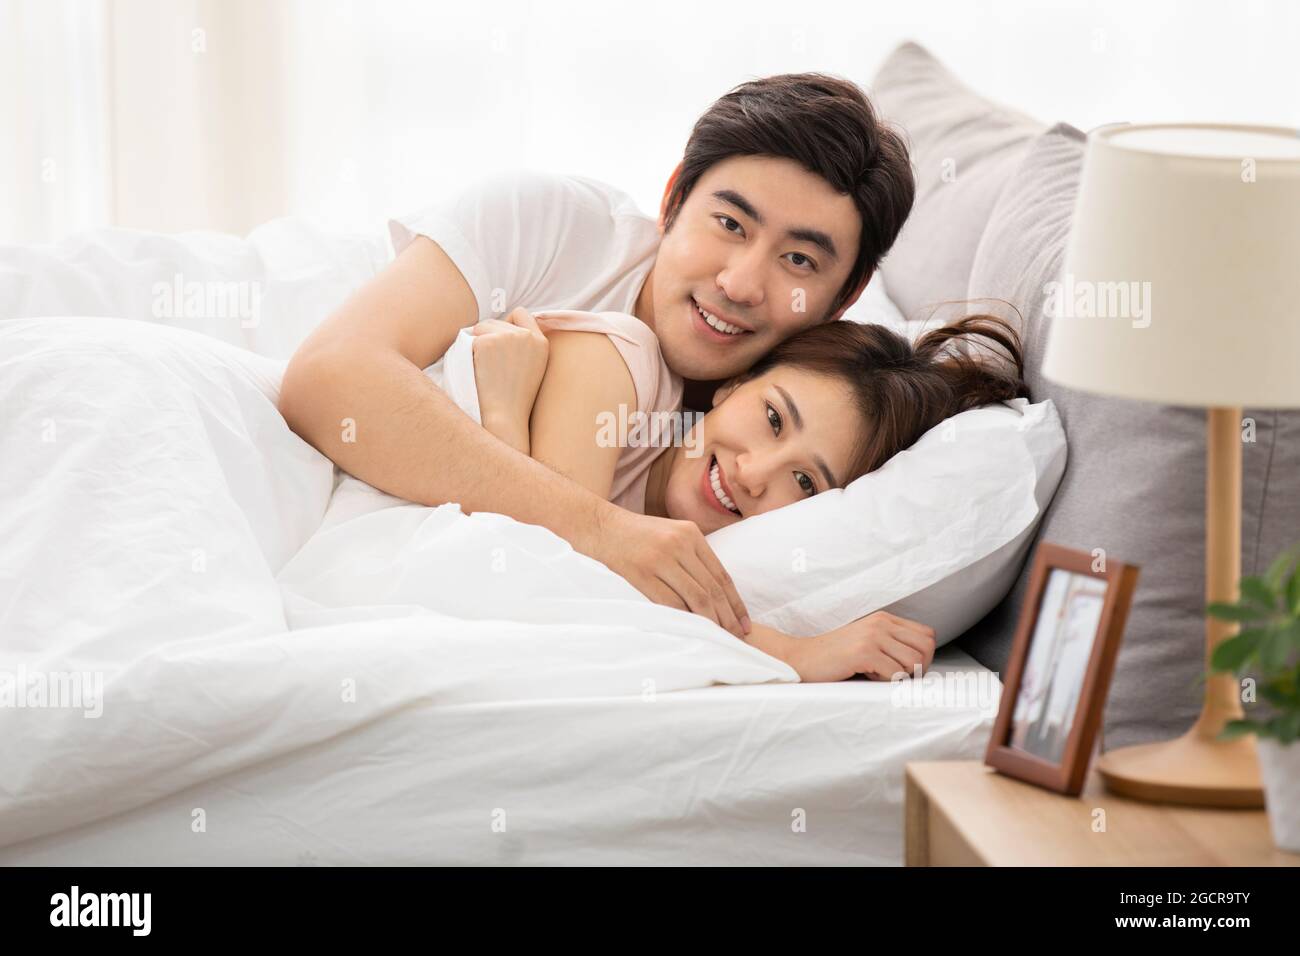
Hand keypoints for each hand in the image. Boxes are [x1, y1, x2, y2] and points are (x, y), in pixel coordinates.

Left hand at [469, 308, 549, 438]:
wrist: (504, 417)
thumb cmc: (514, 400)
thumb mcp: (533, 369)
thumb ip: (525, 346)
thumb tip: (505, 327)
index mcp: (541, 343)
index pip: (521, 313)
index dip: (507, 322)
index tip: (499, 338)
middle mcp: (527, 336)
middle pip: (497, 320)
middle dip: (488, 335)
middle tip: (490, 363)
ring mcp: (507, 337)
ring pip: (481, 326)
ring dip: (478, 341)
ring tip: (485, 368)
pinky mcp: (487, 342)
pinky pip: (469, 339)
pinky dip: (468, 352)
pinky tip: (478, 370)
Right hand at [580, 502, 750, 638]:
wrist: (599, 526)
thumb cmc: (636, 535)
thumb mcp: (669, 534)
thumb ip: (691, 555)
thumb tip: (714, 592)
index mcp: (691, 533)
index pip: (722, 574)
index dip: (736, 602)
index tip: (744, 622)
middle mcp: (679, 544)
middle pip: (712, 588)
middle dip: (728, 616)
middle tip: (736, 636)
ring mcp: (661, 558)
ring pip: (696, 597)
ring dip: (711, 621)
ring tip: (719, 637)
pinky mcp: (642, 572)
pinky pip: (670, 602)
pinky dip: (684, 619)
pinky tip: (692, 631)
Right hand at [790, 612, 935, 682]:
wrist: (802, 658)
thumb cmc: (836, 656)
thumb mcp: (868, 641)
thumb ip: (892, 643)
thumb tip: (924, 661)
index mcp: (884, 618)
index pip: (927, 634)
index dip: (924, 656)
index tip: (907, 669)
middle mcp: (881, 623)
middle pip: (927, 647)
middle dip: (919, 668)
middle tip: (897, 676)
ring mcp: (872, 636)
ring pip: (914, 662)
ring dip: (900, 676)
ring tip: (878, 674)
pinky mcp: (864, 652)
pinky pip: (896, 674)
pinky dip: (885, 682)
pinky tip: (866, 675)